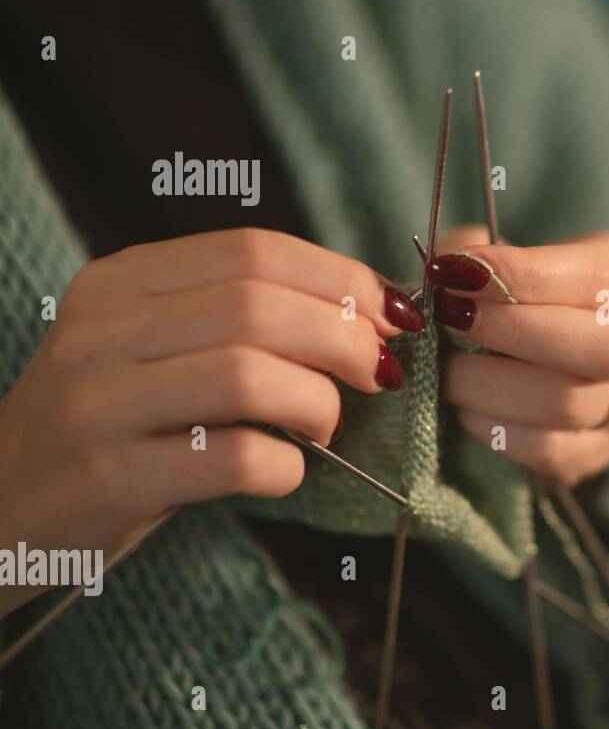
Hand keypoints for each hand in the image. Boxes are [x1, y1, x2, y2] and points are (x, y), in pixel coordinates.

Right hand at [0, 228, 422, 618]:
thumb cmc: (114, 424)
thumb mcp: (155, 347)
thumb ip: (239, 318)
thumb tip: (371, 312)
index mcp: (122, 282)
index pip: (252, 250)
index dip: (340, 277)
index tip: (392, 314)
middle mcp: (102, 331)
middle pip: (258, 308)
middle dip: (345, 339)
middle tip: (380, 374)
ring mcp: (97, 404)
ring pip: (248, 376)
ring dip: (318, 403)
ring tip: (325, 426)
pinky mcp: (106, 478)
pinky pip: (229, 459)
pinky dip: (282, 466)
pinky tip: (283, 471)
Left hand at [427, 227, 608, 485]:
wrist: (525, 354)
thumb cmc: (511, 294)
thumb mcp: (498, 255)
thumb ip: (469, 253)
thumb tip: (448, 271)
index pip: (597, 276)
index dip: (524, 276)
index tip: (457, 274)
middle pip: (608, 347)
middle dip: (516, 333)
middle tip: (453, 321)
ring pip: (573, 402)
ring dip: (493, 386)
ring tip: (451, 370)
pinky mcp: (602, 448)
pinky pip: (554, 450)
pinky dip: (500, 431)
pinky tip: (470, 410)